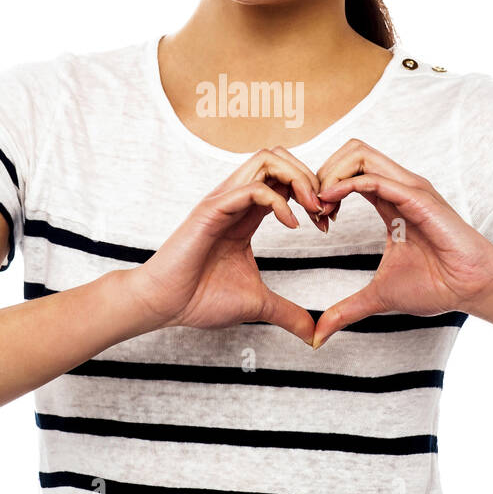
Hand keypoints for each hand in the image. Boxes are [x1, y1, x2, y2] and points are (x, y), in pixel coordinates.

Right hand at [128, 147, 329, 344]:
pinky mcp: (212, 210)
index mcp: (246, 213)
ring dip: (298, 179)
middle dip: (310, 177)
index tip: (328, 223)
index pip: (285, 179)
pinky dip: (280, 201)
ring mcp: (223, 201)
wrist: (164, 305)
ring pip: (267, 160)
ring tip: (313, 211)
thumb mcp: (257, 304)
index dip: (313, 194)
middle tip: (325, 212)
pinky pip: (253, 188)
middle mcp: (235, 199)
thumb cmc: (200, 299)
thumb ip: (287, 313)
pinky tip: (292, 226)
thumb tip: (313, 336)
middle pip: (279, 157)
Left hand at [310, 139, 492, 348]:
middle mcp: (399, 187)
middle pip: (350, 150)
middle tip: (310, 209)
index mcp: (389, 200)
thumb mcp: (379, 296)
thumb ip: (347, 309)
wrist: (472, 289)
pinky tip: (330, 206)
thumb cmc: (437, 286)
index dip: (322, 188)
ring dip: (329, 176)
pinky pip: (376, 178)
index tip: (313, 220)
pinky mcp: (419, 198)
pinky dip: (346, 186)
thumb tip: (319, 334)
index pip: (348, 171)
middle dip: (321, 172)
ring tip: (318, 208)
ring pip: (359, 153)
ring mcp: (409, 189)